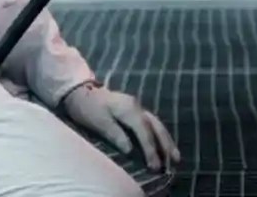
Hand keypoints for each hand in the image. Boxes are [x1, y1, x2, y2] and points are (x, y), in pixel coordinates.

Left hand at [61, 82, 179, 172]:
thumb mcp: (98, 122)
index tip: (155, 165)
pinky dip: (160, 133)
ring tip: (175, 154)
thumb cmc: (88, 107)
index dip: (151, 150)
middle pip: (156, 127)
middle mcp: (138, 107)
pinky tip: (163, 140)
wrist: (81, 90)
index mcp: (130, 110)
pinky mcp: (134, 109)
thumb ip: (115, 134)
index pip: (144, 132)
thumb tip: (129, 150)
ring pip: (157, 124)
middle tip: (174, 160)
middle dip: (165, 144)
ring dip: (166, 139)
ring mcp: (137, 107)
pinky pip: (152, 122)